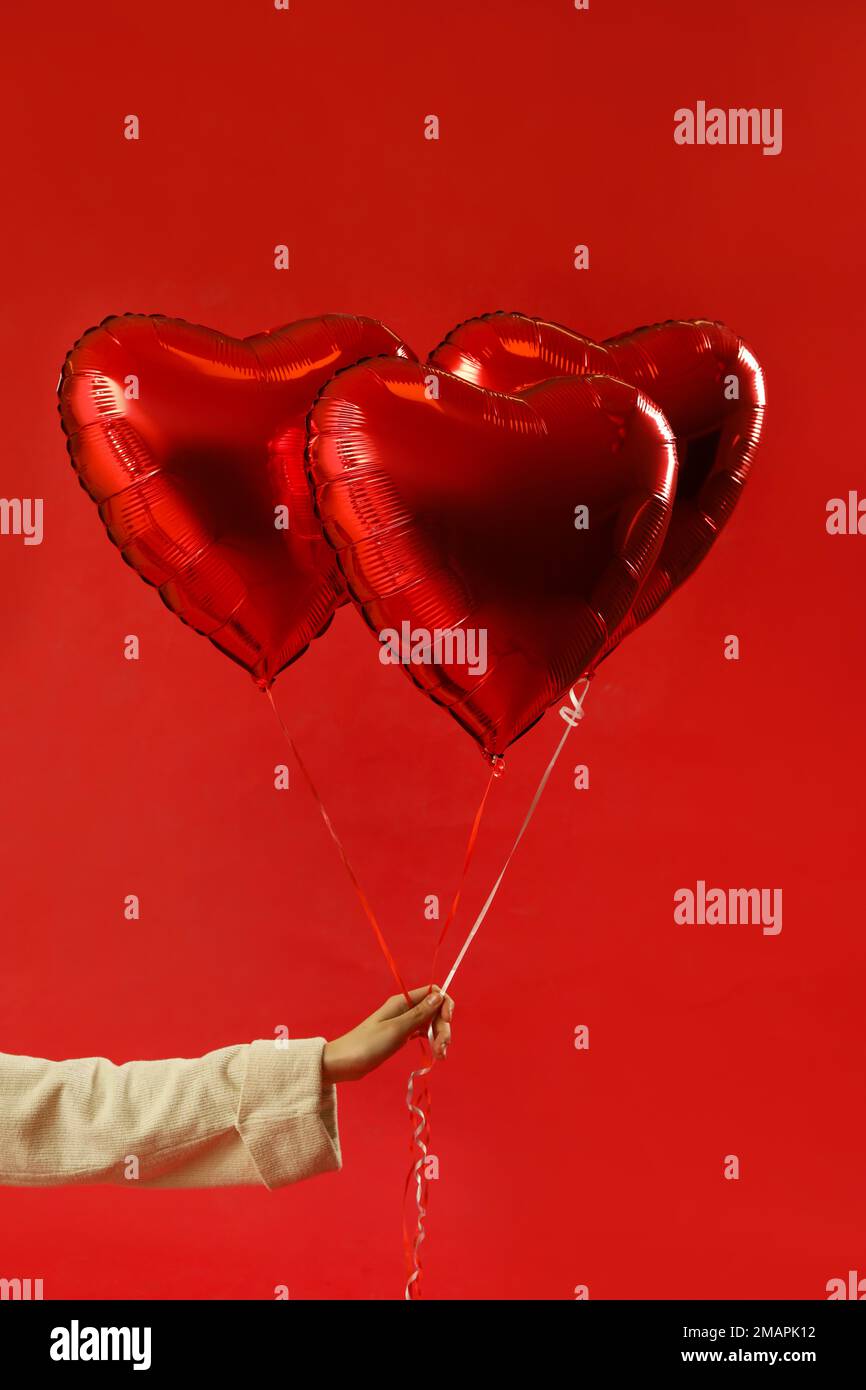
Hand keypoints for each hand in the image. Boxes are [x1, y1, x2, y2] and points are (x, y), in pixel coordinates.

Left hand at [322, 986, 453, 1082]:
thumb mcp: (396, 1029)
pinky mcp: (402, 1036)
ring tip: (440, 1056)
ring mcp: (403, 1023)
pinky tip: (435, 1054)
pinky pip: (423, 1034)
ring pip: (430, 1023)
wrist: (344, 1062)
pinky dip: (431, 1042)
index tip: (447, 1022)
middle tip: (443, 1048)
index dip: (444, 1004)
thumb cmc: (368, 1045)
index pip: (433, 992)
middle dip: (443, 1027)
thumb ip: (419, 1014)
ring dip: (439, 1037)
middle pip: (434, 1010)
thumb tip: (439, 995)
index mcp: (402, 1002)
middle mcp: (405, 1009)